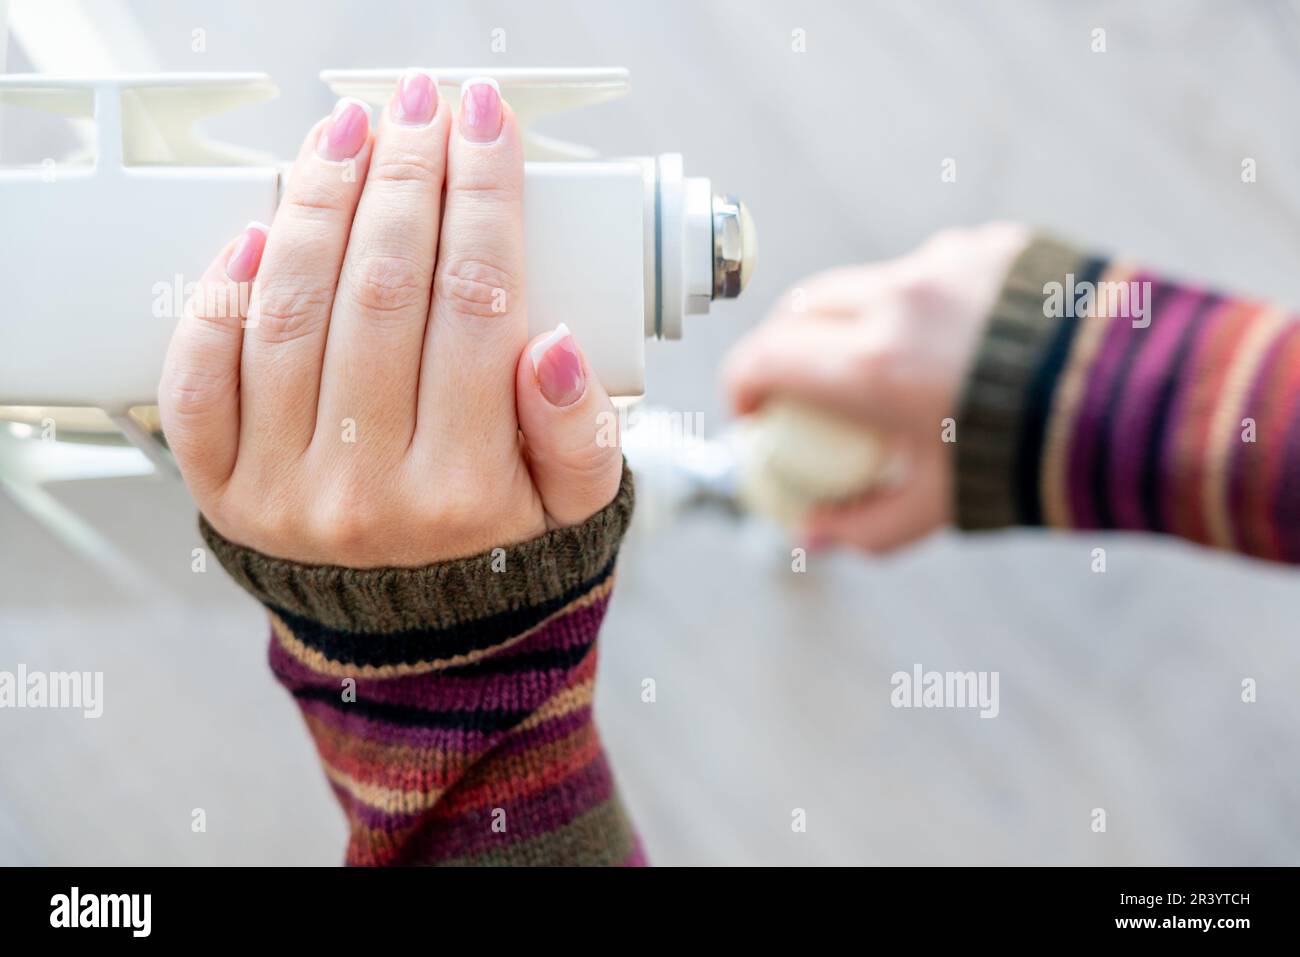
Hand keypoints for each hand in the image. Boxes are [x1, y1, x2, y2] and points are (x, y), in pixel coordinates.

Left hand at [159, 73, 622, 566]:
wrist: (420, 641)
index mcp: (470, 491)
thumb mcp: (578, 506)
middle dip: (406, 176)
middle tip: (418, 108)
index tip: (486, 124)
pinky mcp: (223, 491)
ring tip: (347, 134)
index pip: (478, 305)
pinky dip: (220, 299)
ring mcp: (284, 493)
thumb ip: (581, 432)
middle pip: (383, 292)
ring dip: (319, 204)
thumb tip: (552, 345)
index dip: (484, 196)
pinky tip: (258, 231)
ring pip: (293, 316)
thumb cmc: (504, 551)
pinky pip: (200, 381)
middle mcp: (369, 493)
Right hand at [722, 222, 1030, 552]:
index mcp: (872, 364)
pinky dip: (921, 303)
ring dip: (853, 321)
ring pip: (867, 282)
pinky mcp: (992, 243)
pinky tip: (954, 342)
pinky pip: (931, 269)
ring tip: (887, 369)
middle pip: (802, 307)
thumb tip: (808, 536)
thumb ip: (861, 527)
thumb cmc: (1029, 460)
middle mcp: (899, 298)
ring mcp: (945, 262)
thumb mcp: (935, 507)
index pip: (765, 357)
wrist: (1140, 401)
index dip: (741, 387)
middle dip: (784, 346)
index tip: (751, 416)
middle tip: (796, 389)